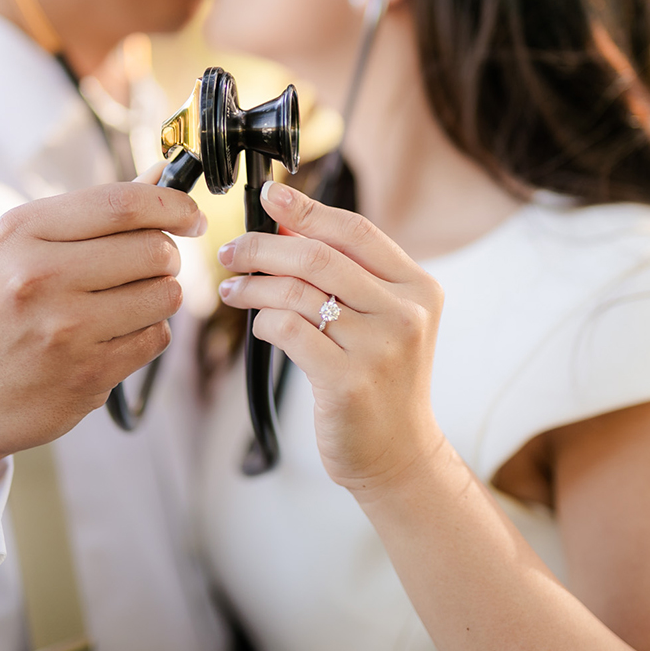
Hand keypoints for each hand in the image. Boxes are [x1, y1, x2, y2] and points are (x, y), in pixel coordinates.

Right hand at [0, 165, 205, 503]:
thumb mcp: (15, 249)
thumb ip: (88, 215)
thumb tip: (161, 176)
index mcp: (20, 233)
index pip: (122, 204)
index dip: (172, 204)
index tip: (190, 215)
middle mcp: (39, 277)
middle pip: (153, 249)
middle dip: (164, 256)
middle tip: (145, 268)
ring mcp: (65, 330)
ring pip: (165, 295)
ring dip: (158, 297)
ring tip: (123, 305)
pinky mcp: (88, 375)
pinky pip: (156, 338)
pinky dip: (146, 335)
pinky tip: (111, 337)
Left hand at [214, 182, 449, 493]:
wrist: (398, 454)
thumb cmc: (380, 380)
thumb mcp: (384, 320)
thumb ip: (350, 276)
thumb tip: (287, 226)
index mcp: (417, 288)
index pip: (355, 232)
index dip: (307, 210)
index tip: (269, 196)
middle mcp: (404, 314)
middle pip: (317, 257)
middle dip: (263, 248)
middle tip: (231, 253)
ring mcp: (379, 348)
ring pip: (296, 293)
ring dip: (253, 286)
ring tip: (233, 290)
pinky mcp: (348, 381)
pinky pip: (287, 331)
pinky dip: (263, 322)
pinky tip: (259, 326)